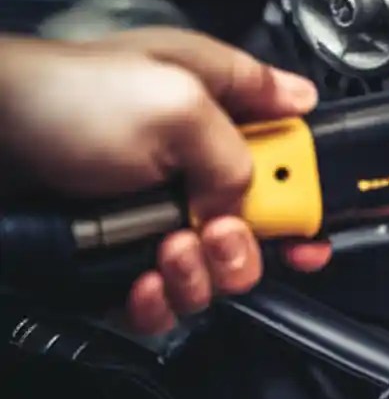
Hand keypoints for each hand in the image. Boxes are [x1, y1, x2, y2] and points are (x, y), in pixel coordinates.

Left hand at [0, 28, 332, 333]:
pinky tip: (140, 283)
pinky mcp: (125, 253)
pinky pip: (167, 297)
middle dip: (250, 246)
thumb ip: (240, 151)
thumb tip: (262, 195)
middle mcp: (198, 160)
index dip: (316, 192)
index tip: (314, 231)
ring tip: (167, 253)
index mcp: (222, 105)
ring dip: (201, 274)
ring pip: (217, 270)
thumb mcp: (176, 102)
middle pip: (264, 226)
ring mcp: (162, 211)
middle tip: (218, 236)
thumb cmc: (64, 97)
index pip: (296, 151)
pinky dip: (160, 301)